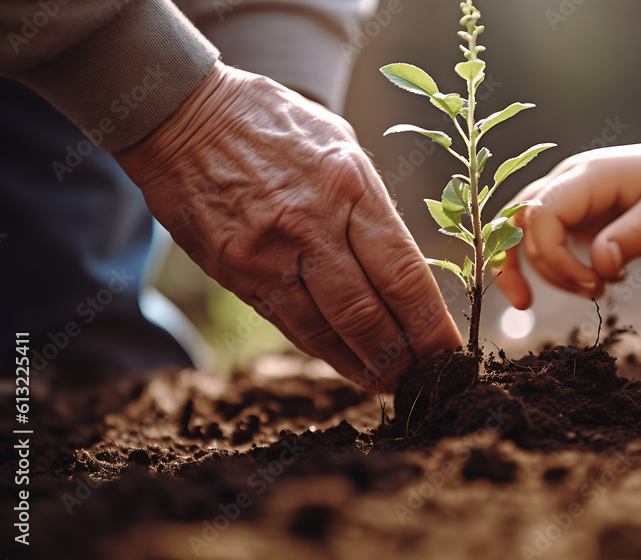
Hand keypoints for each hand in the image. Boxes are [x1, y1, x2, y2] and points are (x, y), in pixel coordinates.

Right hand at [115, 62, 461, 390]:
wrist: (181, 115)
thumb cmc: (273, 124)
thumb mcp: (340, 145)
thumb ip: (369, 206)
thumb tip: (399, 264)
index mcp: (350, 186)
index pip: (403, 273)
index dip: (430, 323)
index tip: (450, 351)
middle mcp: (312, 225)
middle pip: (369, 313)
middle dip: (403, 356)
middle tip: (424, 379)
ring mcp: (269, 253)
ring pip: (328, 330)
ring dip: (364, 365)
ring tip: (390, 382)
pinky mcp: (235, 272)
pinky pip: (289, 324)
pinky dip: (323, 351)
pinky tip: (346, 364)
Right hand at [495, 76, 640, 309]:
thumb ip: (631, 239)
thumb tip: (598, 266)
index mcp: (587, 175)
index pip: (540, 215)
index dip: (554, 257)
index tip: (593, 284)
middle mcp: (568, 180)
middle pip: (514, 222)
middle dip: (513, 266)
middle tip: (529, 305)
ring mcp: (568, 196)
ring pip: (525, 235)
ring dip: (548, 273)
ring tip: (595, 291)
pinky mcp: (576, 213)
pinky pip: (549, 243)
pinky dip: (563, 269)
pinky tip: (601, 280)